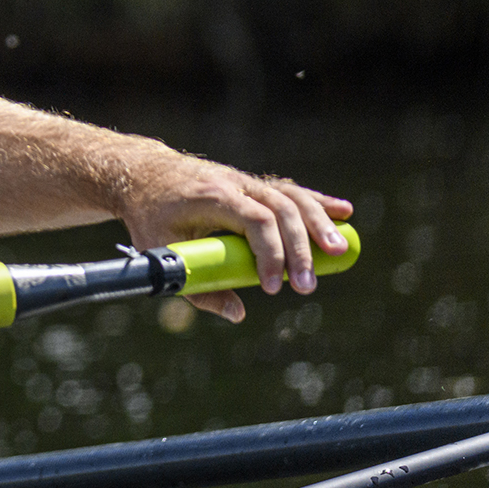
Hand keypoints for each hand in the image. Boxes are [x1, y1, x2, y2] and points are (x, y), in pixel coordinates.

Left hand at [115, 149, 352, 322]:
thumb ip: (196, 286)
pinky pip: (290, 192)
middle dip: (299, 249)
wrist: (143, 173)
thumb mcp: (160, 250)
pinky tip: (344, 213)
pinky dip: (317, 202)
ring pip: (291, 198)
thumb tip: (237, 314)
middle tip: (308, 286)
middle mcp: (234, 183)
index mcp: (211, 196)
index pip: (254, 219)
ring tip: (339, 252)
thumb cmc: (150, 215)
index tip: (272, 286)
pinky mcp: (253, 185)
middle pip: (280, 209)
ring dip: (318, 224)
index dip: (270, 252)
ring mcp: (246, 181)